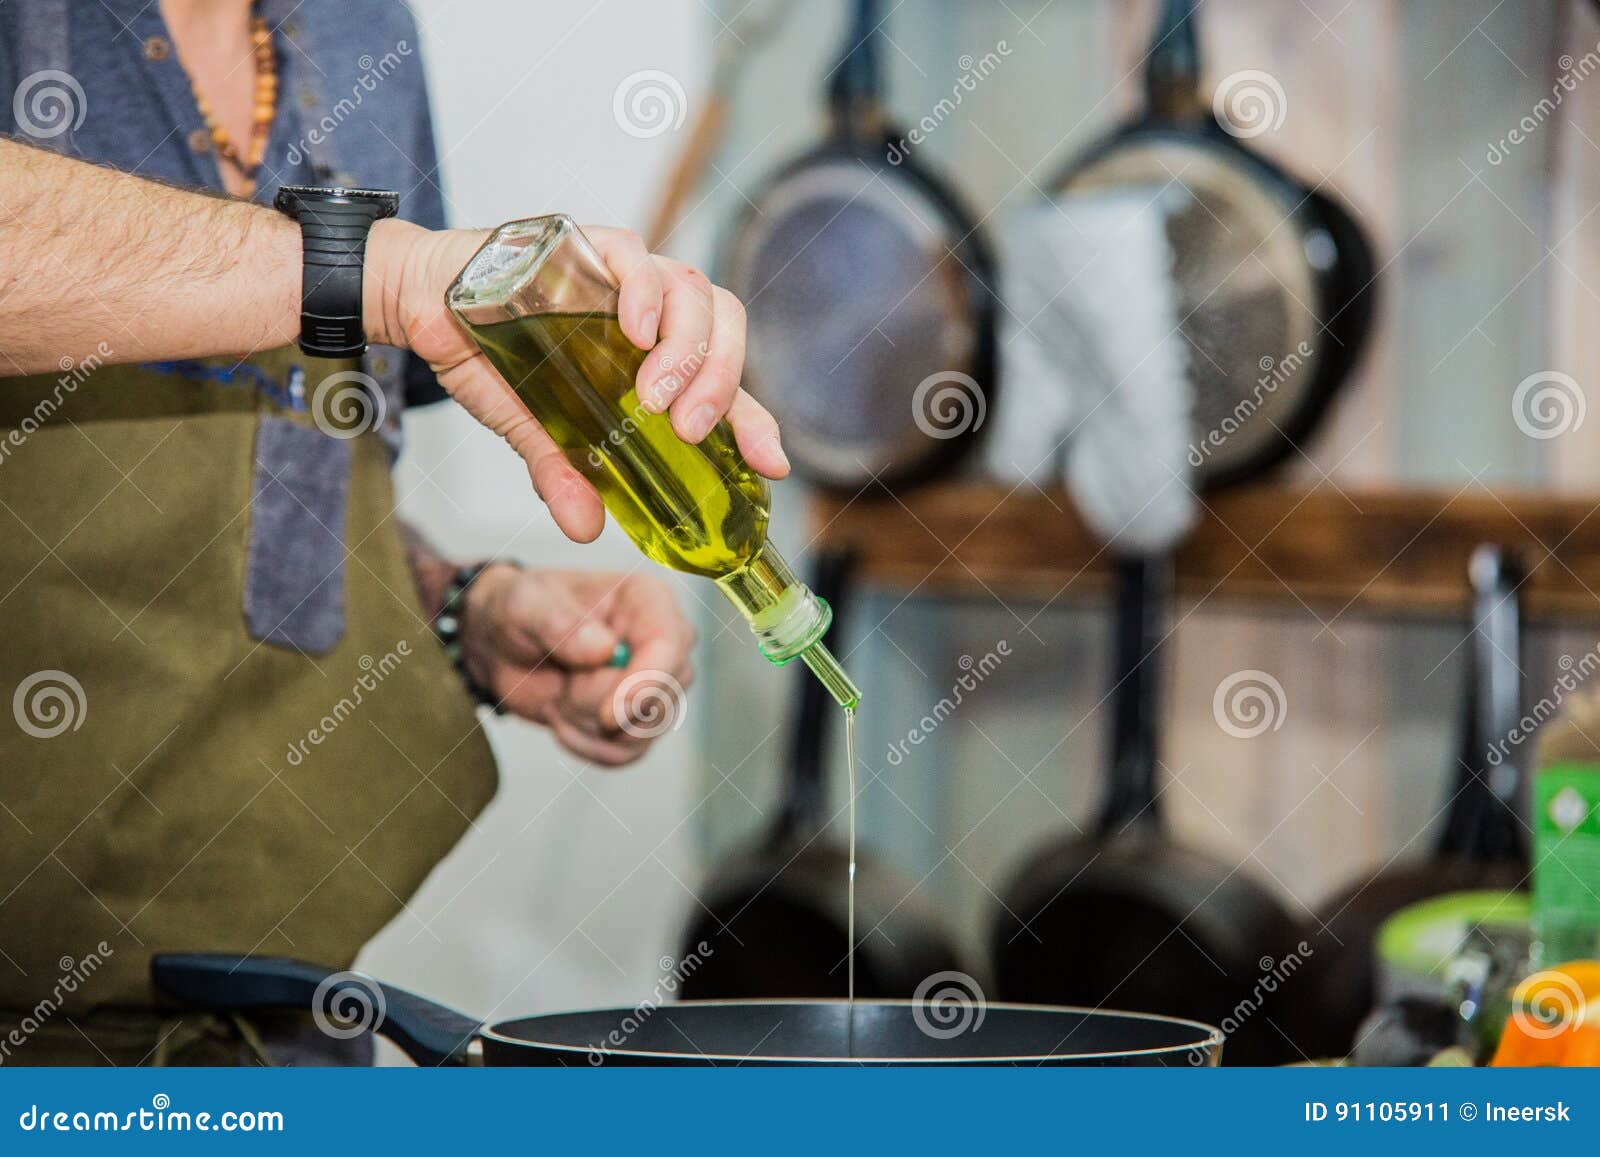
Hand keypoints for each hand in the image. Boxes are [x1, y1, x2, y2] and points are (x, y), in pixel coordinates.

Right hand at [364, 219, 787, 542]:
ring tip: (654, 396)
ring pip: (693, 290)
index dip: (755, 421)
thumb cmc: (489, 353)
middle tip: (688, 429)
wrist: (423, 299)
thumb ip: (562, 470)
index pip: (726, 383)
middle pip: (726, 326)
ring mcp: (626, 274)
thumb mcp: (530, 426)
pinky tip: (632, 329)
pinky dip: (642, 292)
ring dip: (686, 348)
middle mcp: (653, 310)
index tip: (770, 464)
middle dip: (721, 382)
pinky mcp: (589, 242)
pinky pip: (634, 255)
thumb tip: (584, 529)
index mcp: (656, 355)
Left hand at [459, 566, 695, 766]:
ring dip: (587, 725)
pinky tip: (564, 719)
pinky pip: (625, 753)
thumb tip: (604, 649)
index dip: (646, 685)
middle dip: (599, 706)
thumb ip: (560, 624)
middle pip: (662, 698)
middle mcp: (665, 641)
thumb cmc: (523, 610)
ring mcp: (658, 683)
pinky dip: (587, 745)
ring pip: (641, 732)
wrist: (507, 645)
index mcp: (647, 599)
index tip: (608, 716)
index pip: (668, 646)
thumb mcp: (525, 606)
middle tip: (563, 683)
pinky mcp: (642, 718)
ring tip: (559, 696)